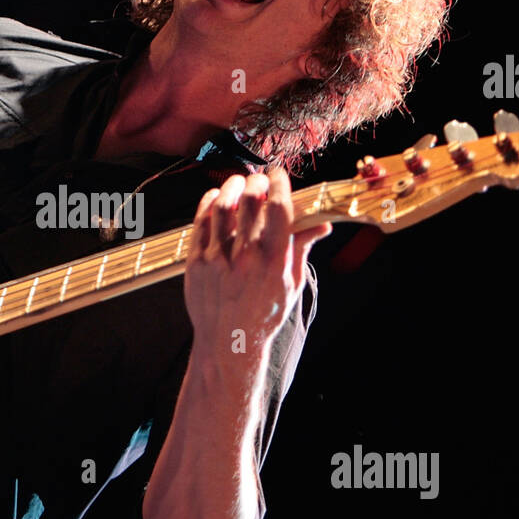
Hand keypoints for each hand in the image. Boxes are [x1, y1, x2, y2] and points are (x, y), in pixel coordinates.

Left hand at [183, 167, 329, 359]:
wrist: (229, 343)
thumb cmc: (264, 315)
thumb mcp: (291, 284)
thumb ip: (301, 249)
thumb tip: (321, 225)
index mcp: (274, 261)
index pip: (279, 208)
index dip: (279, 183)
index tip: (278, 175)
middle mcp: (246, 257)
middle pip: (250, 200)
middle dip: (256, 182)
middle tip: (259, 180)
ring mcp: (218, 258)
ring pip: (222, 206)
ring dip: (231, 187)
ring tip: (238, 183)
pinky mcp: (196, 262)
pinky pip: (201, 222)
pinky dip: (208, 203)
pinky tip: (215, 197)